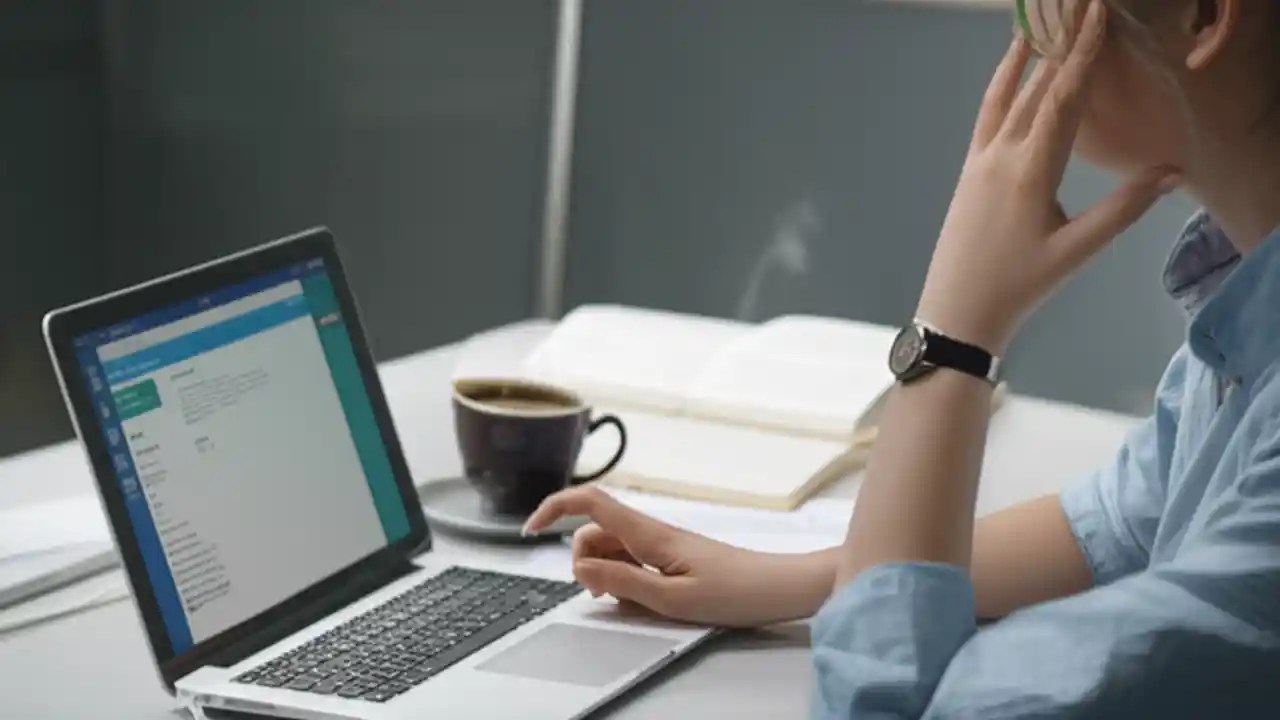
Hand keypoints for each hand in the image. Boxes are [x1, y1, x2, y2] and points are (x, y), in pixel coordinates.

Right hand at [523, 486, 836, 626]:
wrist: (781, 587)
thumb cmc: (737, 592)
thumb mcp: (672, 599)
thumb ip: (622, 582)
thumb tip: (580, 566)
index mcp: (649, 534)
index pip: (590, 502)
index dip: (553, 507)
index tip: (530, 529)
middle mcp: (652, 531)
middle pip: (594, 531)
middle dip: (583, 560)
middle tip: (602, 594)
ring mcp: (663, 543)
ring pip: (612, 548)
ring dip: (605, 573)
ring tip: (629, 601)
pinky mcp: (673, 556)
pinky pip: (634, 561)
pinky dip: (627, 579)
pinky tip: (647, 600)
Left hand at [916, 0, 1179, 353]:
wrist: (956, 311)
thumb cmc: (1018, 287)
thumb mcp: (1076, 251)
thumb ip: (1123, 209)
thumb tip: (1170, 172)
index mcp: (1030, 170)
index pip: (1063, 99)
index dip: (1083, 54)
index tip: (1097, 18)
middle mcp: (1000, 156)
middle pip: (1035, 89)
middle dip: (1059, 46)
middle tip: (1078, 9)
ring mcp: (978, 162)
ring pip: (1005, 98)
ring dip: (1026, 59)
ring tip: (1041, 24)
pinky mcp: (968, 172)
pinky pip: (987, 117)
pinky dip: (1002, 88)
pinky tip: (1012, 74)